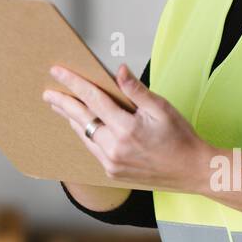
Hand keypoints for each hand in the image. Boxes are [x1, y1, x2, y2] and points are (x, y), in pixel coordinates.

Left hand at [42, 63, 211, 192]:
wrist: (192, 171)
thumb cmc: (181, 137)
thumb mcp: (162, 108)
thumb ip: (136, 90)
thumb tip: (119, 70)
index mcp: (127, 129)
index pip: (93, 100)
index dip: (74, 83)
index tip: (57, 72)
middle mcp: (115, 148)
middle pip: (81, 119)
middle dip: (63, 103)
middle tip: (48, 93)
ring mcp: (112, 163)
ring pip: (84, 135)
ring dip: (72, 119)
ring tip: (60, 106)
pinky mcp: (113, 172)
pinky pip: (93, 148)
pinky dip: (85, 133)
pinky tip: (81, 124)